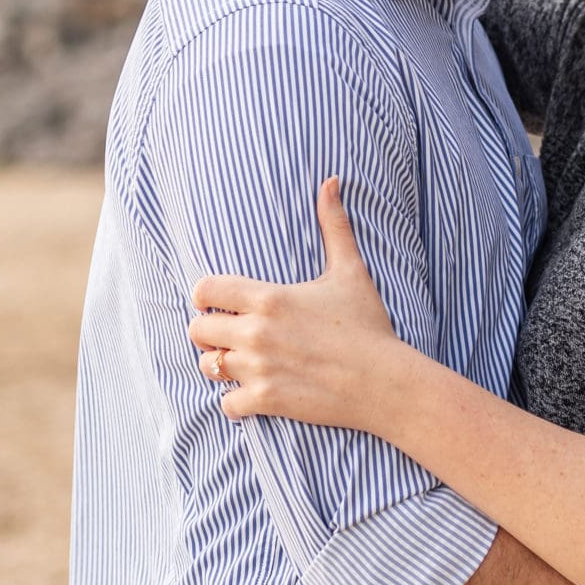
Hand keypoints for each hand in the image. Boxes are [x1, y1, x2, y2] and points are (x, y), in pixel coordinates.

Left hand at [186, 178, 404, 425]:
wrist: (387, 383)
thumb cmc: (368, 326)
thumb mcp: (350, 272)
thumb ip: (334, 226)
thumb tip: (330, 181)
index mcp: (269, 298)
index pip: (206, 289)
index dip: (204, 294)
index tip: (213, 301)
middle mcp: (257, 332)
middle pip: (197, 328)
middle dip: (207, 329)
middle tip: (224, 332)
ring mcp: (259, 368)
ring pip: (208, 365)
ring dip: (218, 363)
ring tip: (235, 360)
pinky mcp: (267, 400)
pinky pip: (226, 403)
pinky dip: (234, 400)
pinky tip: (250, 391)